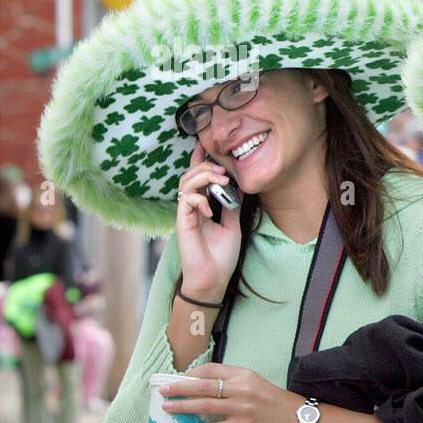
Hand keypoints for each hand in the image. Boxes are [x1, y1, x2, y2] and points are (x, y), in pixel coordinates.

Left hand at [161, 364, 298, 422]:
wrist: (301, 420)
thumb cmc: (280, 403)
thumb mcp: (258, 384)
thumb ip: (236, 383)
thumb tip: (210, 387)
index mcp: (245, 375)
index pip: (213, 369)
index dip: (193, 373)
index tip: (181, 377)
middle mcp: (241, 389)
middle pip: (203, 385)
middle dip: (180, 387)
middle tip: (163, 389)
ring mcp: (241, 408)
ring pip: (204, 405)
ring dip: (182, 406)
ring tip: (166, 407)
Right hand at [174, 142, 241, 302]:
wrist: (214, 278)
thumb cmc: (221, 255)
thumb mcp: (233, 225)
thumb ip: (232, 205)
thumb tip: (239, 186)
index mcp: (204, 206)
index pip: (199, 178)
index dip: (200, 160)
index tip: (205, 144)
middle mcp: (193, 207)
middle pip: (191, 175)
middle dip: (206, 166)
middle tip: (223, 170)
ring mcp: (186, 214)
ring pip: (186, 183)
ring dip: (203, 177)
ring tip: (220, 180)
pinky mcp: (183, 223)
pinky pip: (186, 201)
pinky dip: (199, 199)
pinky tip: (210, 209)